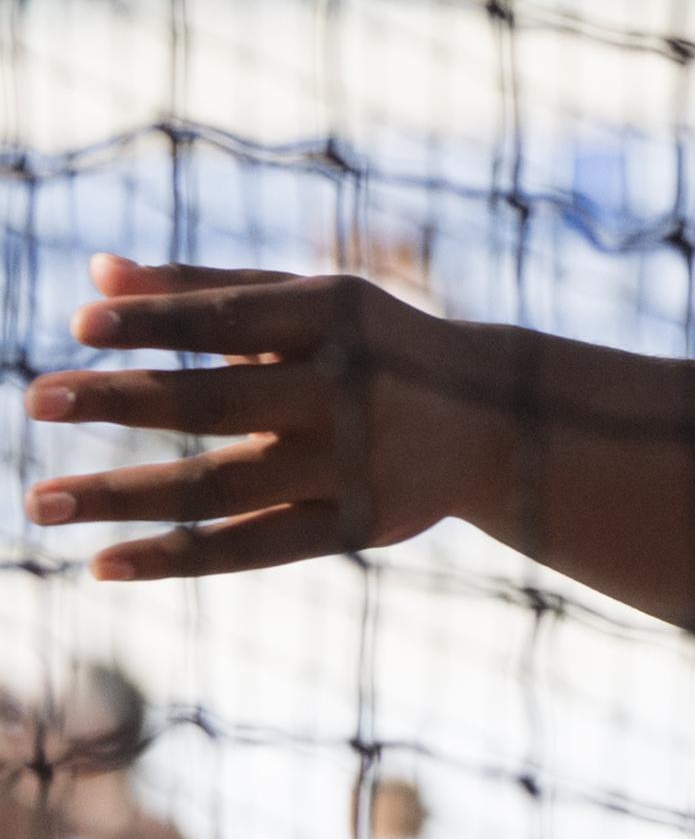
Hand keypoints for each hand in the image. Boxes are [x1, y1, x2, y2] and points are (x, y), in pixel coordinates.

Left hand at [21, 256, 496, 581]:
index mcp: (338, 319)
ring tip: (37, 501)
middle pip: (219, 400)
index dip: (159, 320)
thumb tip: (93, 274)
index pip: (235, 318)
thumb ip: (207, 290)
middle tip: (36, 396)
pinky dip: (175, 560)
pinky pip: (251, 548)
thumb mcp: (312, 302)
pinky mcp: (351, 527)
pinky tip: (100, 565)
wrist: (503, 418)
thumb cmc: (377, 346)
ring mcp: (351, 466)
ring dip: (124, 495)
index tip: (81, 325)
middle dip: (126, 400)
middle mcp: (348, 391)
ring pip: (223, 486)